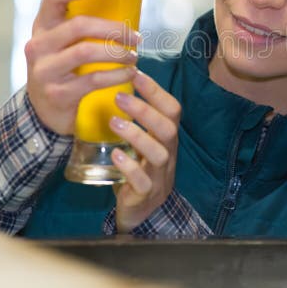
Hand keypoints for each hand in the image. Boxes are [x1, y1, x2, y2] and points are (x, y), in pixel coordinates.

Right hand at [24, 0, 140, 135]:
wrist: (46, 111)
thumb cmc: (66, 65)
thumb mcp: (71, 38)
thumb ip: (92, 7)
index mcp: (43, 24)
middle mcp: (38, 44)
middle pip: (79, 25)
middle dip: (115, 28)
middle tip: (136, 37)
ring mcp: (44, 69)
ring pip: (86, 51)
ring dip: (119, 53)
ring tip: (134, 57)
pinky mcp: (56, 93)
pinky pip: (93, 79)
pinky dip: (117, 75)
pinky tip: (129, 74)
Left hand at [109, 70, 180, 231]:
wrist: (142, 213)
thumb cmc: (140, 170)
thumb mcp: (142, 143)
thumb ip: (136, 121)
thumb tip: (118, 85)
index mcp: (166, 139)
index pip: (172, 110)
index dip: (156, 91)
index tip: (136, 73)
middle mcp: (167, 154)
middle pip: (168, 129)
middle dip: (146, 110)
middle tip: (120, 96)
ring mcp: (159, 176)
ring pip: (158, 154)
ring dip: (137, 135)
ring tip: (114, 122)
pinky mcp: (145, 195)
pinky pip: (142, 181)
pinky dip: (130, 167)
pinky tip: (115, 156)